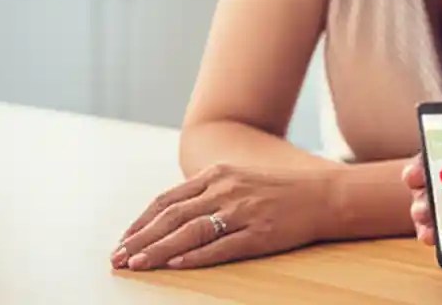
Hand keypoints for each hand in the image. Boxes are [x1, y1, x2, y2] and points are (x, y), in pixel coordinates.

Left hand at [111, 163, 329, 270]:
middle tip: (118, 258)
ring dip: (158, 250)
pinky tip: (175, 264)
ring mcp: (242, 212)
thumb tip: (172, 214)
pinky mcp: (259, 234)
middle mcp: (226, 190)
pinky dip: (194, 256)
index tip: (123, 240)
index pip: (167, 200)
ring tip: (137, 264)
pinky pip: (220, 247)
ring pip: (190, 232)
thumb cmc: (279, 191)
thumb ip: (208, 192)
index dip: (141, 222)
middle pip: (172, 216)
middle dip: (141, 238)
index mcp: (217, 175)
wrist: (323, 196)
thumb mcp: (239, 179)